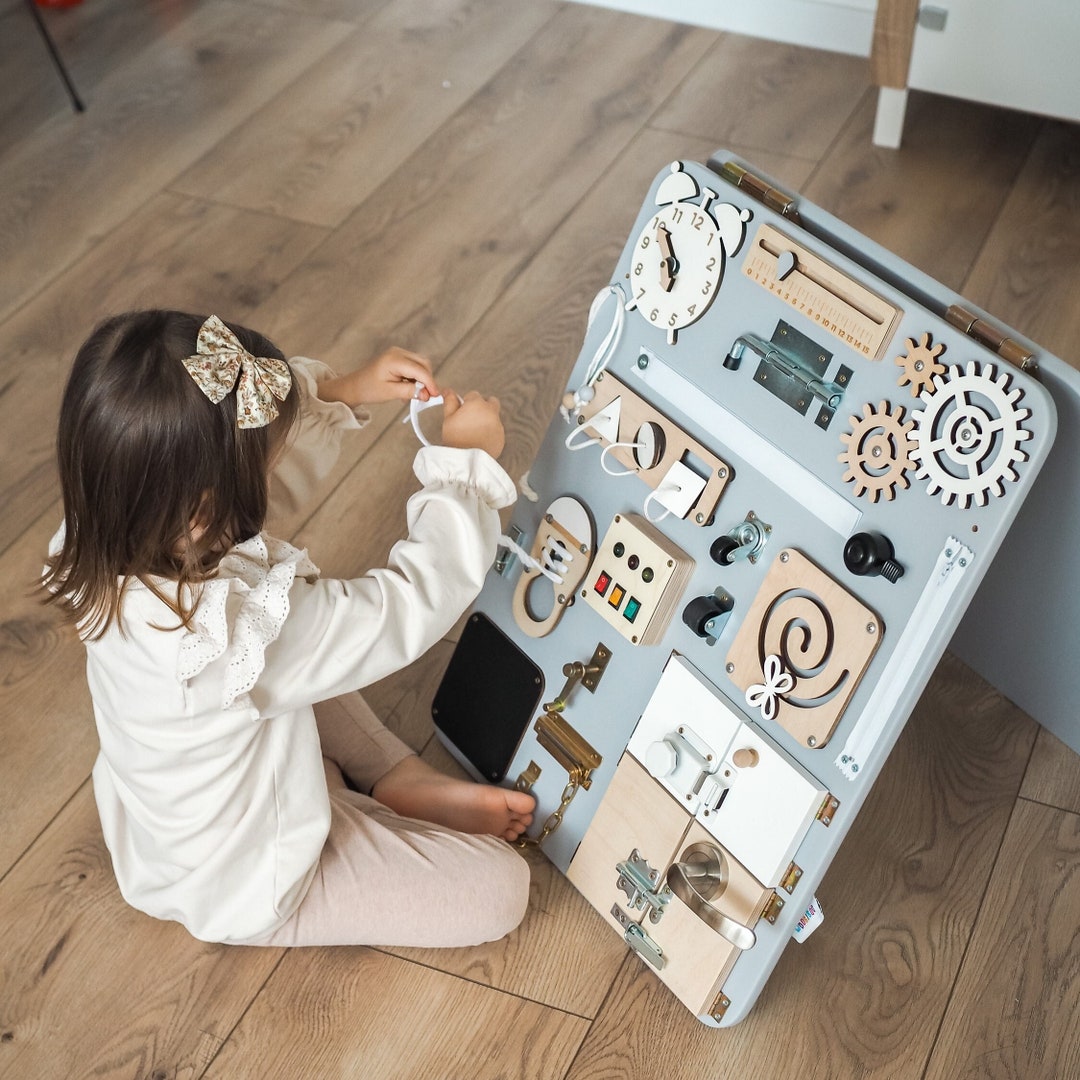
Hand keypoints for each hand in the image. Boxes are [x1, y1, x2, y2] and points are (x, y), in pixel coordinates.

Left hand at [319, 347, 438, 407]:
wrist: (355, 386)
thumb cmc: (369, 389)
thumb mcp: (390, 393)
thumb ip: (410, 391)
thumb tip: (427, 394)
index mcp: (394, 359)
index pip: (420, 370)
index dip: (430, 383)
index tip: (435, 396)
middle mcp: (398, 352)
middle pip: (424, 364)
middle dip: (428, 380)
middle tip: (426, 397)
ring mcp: (399, 353)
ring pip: (421, 365)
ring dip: (423, 379)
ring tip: (415, 394)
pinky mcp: (399, 358)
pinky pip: (415, 366)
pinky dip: (416, 378)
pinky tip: (410, 388)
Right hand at [441, 389, 504, 458]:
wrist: (467, 460)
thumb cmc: (456, 439)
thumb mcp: (448, 418)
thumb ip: (450, 401)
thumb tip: (448, 392)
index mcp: (477, 404)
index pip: (473, 394)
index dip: (466, 402)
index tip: (461, 410)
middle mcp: (491, 412)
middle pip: (490, 401)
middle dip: (482, 406)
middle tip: (471, 416)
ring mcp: (498, 425)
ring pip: (494, 417)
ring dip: (486, 420)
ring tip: (473, 431)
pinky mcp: (501, 437)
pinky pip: (496, 430)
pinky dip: (490, 432)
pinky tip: (479, 439)